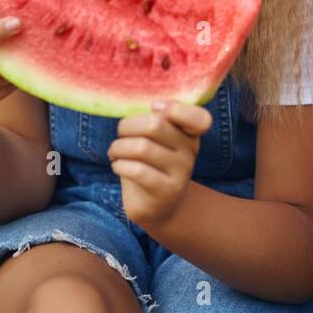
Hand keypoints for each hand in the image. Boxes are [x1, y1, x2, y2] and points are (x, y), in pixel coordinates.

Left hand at [109, 100, 211, 226]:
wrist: (158, 205)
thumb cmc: (151, 164)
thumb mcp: (158, 140)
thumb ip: (158, 119)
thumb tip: (155, 106)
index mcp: (190, 133)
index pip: (198, 117)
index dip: (174, 107)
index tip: (153, 108)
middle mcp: (190, 151)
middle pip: (155, 125)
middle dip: (127, 126)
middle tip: (120, 135)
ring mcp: (181, 172)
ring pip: (142, 147)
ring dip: (118, 147)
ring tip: (114, 153)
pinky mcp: (166, 191)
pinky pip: (137, 171)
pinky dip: (120, 165)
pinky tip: (117, 166)